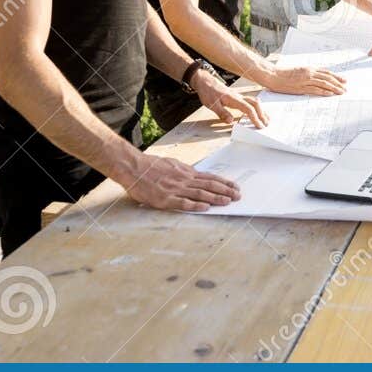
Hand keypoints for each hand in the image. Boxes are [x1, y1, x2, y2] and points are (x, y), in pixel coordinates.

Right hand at [119, 152, 239, 211]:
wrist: (133, 167)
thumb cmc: (150, 166)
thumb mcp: (171, 164)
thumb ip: (183, 171)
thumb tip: (194, 175)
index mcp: (185, 172)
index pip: (209, 177)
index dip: (223, 183)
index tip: (235, 186)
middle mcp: (183, 179)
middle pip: (209, 185)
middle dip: (225, 190)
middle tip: (238, 196)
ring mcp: (175, 189)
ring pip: (200, 193)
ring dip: (215, 198)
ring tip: (228, 202)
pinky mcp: (165, 198)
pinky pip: (182, 202)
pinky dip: (195, 205)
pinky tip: (205, 208)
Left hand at [194, 76, 267, 128]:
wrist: (205, 82)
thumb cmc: (208, 92)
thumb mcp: (211, 104)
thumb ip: (222, 113)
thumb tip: (230, 121)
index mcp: (233, 99)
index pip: (248, 109)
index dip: (255, 118)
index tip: (259, 126)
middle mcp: (239, 97)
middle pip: (255, 104)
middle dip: (262, 114)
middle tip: (266, 124)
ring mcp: (239, 96)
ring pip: (254, 102)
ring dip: (261, 110)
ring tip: (265, 119)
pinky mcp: (237, 97)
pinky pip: (250, 101)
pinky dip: (256, 107)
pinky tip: (257, 111)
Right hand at [265, 64, 346, 95]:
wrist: (272, 75)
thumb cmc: (283, 73)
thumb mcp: (297, 70)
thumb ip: (307, 73)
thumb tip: (315, 77)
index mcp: (308, 68)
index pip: (326, 72)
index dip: (336, 76)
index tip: (343, 80)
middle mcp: (309, 73)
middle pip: (327, 78)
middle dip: (338, 83)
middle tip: (345, 87)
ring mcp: (305, 80)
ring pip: (324, 84)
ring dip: (334, 88)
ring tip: (341, 92)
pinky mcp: (301, 87)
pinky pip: (315, 90)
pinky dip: (323, 92)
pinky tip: (330, 94)